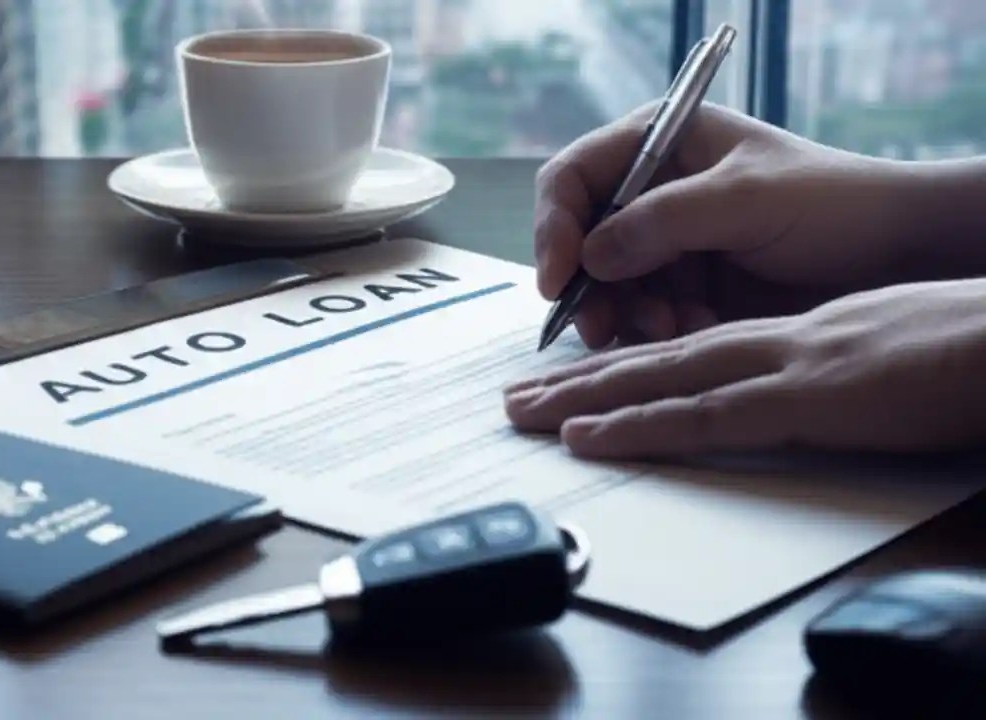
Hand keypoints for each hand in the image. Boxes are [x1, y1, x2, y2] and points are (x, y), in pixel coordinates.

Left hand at [505, 280, 985, 458]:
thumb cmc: (972, 351)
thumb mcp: (887, 358)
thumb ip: (834, 375)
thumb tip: (807, 394)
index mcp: (798, 334)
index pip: (694, 349)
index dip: (631, 367)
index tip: (581, 385)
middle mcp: (778, 341)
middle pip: (659, 359)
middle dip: (582, 380)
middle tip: (517, 398)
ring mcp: (788, 366)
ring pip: (661, 379)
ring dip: (585, 398)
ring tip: (522, 414)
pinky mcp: (808, 399)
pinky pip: (703, 415)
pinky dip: (636, 425)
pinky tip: (587, 436)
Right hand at [535, 103, 923, 348]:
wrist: (895, 256)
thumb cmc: (832, 204)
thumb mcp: (747, 199)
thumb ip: (664, 220)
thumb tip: (590, 256)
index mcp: (658, 144)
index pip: (573, 178)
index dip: (554, 227)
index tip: (558, 279)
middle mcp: (651, 192)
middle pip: (578, 241)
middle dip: (590, 286)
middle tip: (603, 328)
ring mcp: (665, 243)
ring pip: (605, 286)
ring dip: (628, 314)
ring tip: (674, 327)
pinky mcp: (682, 288)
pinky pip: (638, 315)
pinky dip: (656, 330)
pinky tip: (695, 329)